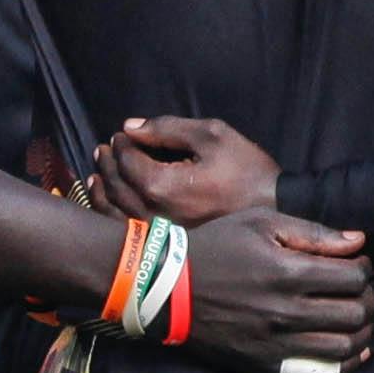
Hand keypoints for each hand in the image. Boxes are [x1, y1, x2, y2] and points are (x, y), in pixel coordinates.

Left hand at [93, 114, 281, 227]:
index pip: (127, 162)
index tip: (121, 134)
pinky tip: (106, 202)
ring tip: (98, 172)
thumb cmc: (247, 169)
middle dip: (108, 163)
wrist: (275, 210)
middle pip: (117, 186)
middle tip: (105, 149)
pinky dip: (110, 214)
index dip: (121, 144)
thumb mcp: (212, 135)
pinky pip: (127, 231)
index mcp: (164, 186)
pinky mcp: (166, 245)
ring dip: (102, 189)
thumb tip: (131, 127)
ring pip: (115, 212)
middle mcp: (155, 214)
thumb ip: (168, 128)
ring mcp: (159, 234)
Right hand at [170, 208, 372, 372]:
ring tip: (355, 316)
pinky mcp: (268, 365)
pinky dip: (346, 363)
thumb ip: (313, 233)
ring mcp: (278, 344)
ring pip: (345, 346)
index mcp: (287, 272)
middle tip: (358, 290)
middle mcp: (287, 312)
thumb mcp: (260, 223)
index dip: (363, 268)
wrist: (169, 290)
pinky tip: (351, 349)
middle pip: (356, 313)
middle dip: (367, 298)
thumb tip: (359, 242)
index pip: (354, 278)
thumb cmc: (217, 248)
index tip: (355, 263)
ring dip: (361, 330)